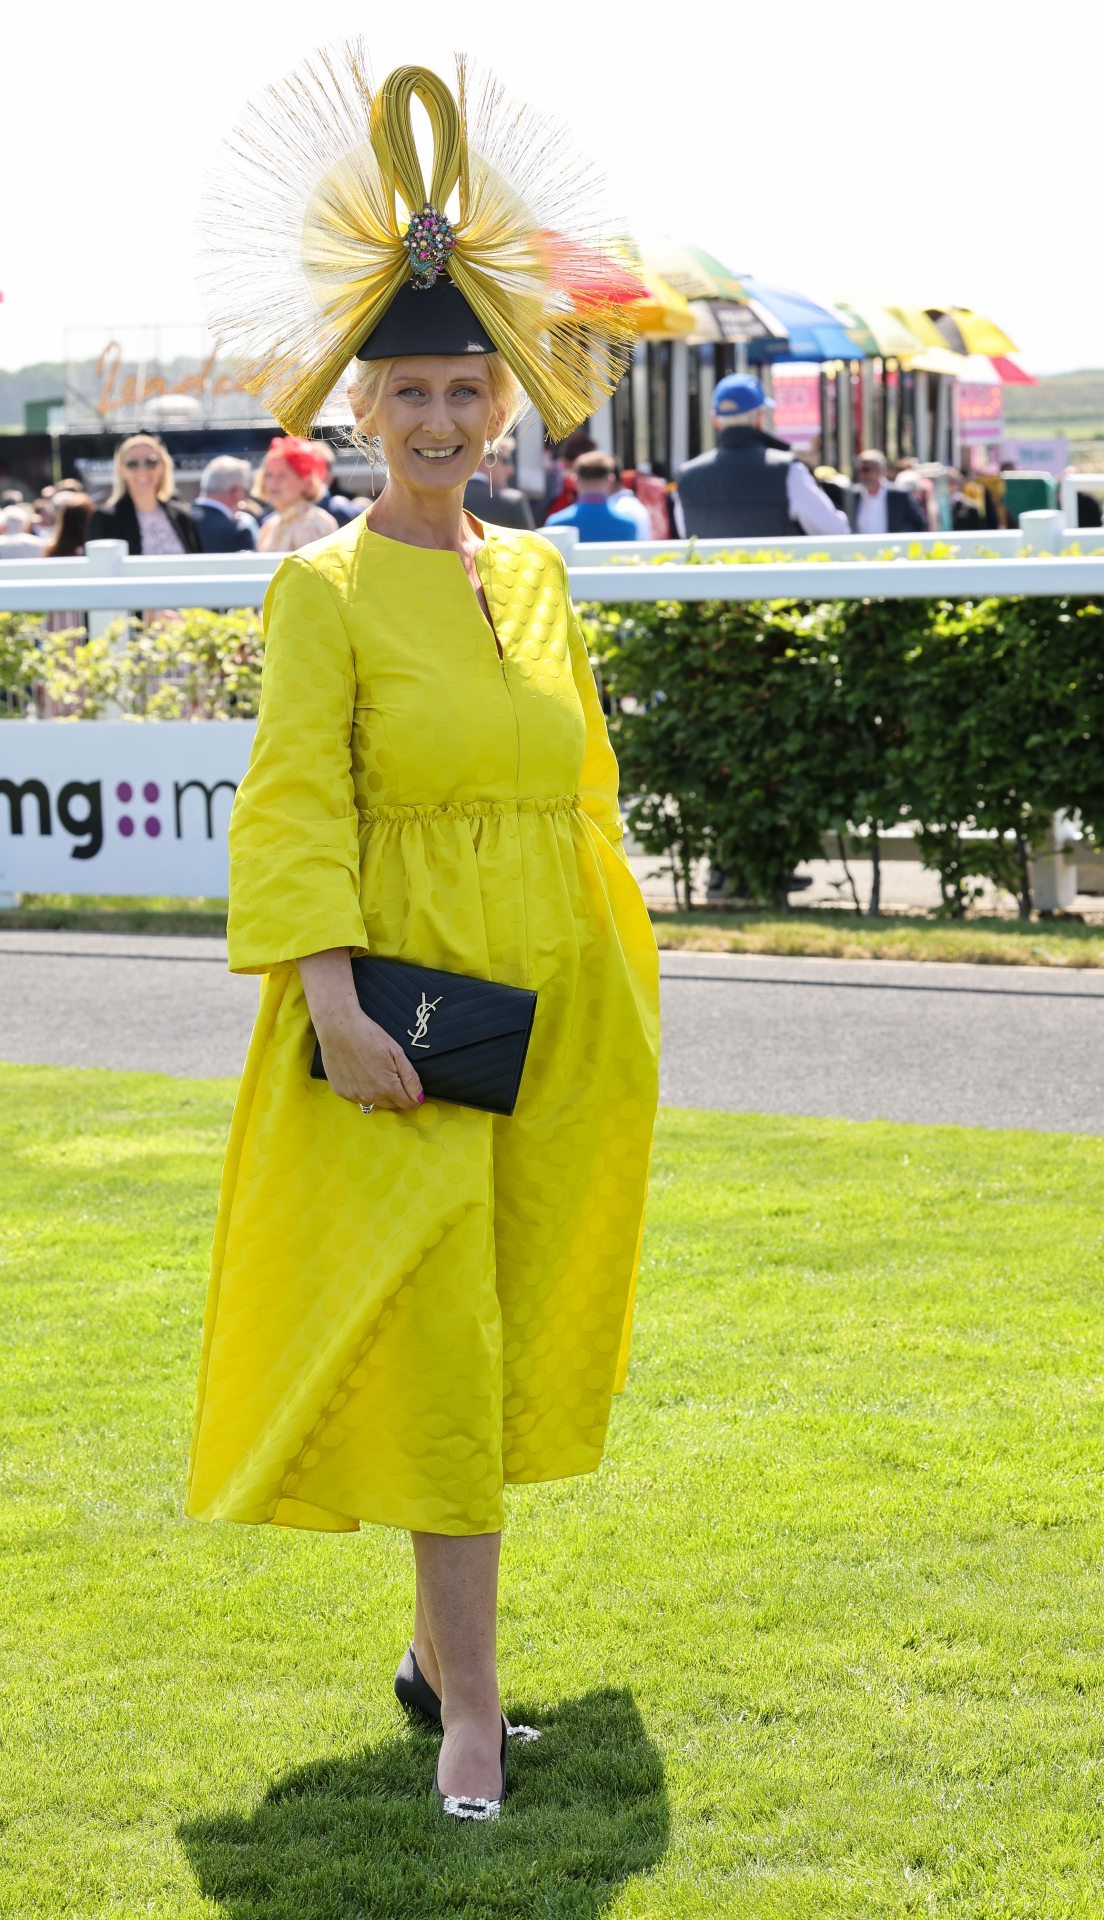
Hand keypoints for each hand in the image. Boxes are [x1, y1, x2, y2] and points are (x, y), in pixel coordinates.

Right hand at [298, 947, 422, 1111]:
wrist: (338, 1027)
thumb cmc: (368, 1035)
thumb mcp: (397, 1053)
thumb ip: (411, 1079)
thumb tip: (420, 1098)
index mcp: (387, 1087)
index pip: (407, 1104)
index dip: (412, 1096)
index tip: (408, 1086)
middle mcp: (370, 1096)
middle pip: (391, 1105)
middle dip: (394, 1093)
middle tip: (388, 1071)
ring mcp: (353, 1095)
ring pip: (373, 1101)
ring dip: (376, 1092)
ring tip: (370, 1069)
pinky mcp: (340, 1092)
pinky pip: (356, 1097)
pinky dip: (360, 1089)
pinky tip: (357, 1072)